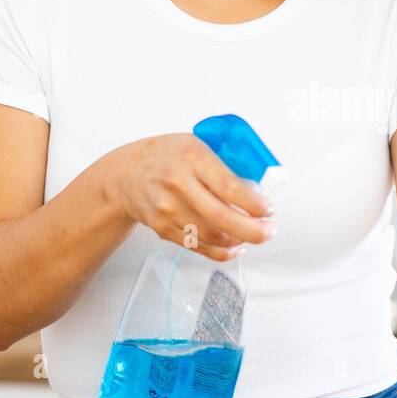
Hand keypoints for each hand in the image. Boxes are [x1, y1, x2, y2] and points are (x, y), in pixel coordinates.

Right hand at [103, 134, 276, 261]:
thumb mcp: (196, 146)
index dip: (253, 203)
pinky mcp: (162, 228)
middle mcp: (178, 183)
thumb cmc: (168, 157)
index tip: (268, 209)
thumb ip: (224, 165)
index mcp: (192, 157)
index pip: (229, 186)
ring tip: (254, 236)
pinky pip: (198, 247)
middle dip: (253, 230)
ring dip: (239, 241)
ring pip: (211, 237)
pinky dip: (221, 251)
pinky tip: (235, 246)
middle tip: (269, 231)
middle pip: (222, 218)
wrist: (126, 174)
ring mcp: (167, 209)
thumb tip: (257, 190)